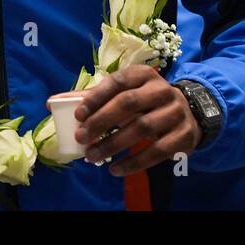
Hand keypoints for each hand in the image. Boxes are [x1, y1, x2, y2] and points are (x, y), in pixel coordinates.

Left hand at [70, 65, 202, 176]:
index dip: (97, 97)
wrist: (190, 114)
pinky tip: (116, 169)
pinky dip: (134, 162)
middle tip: (81, 138)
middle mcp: (162, 90)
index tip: (78, 115)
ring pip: (142, 128)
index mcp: (144, 75)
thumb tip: (54, 102)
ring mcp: (175, 112)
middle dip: (101, 122)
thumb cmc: (147, 102)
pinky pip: (157, 151)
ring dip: (113, 145)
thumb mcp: (127, 92)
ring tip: (93, 156)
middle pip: (129, 104)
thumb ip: (95, 97)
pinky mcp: (183, 135)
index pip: (118, 82)